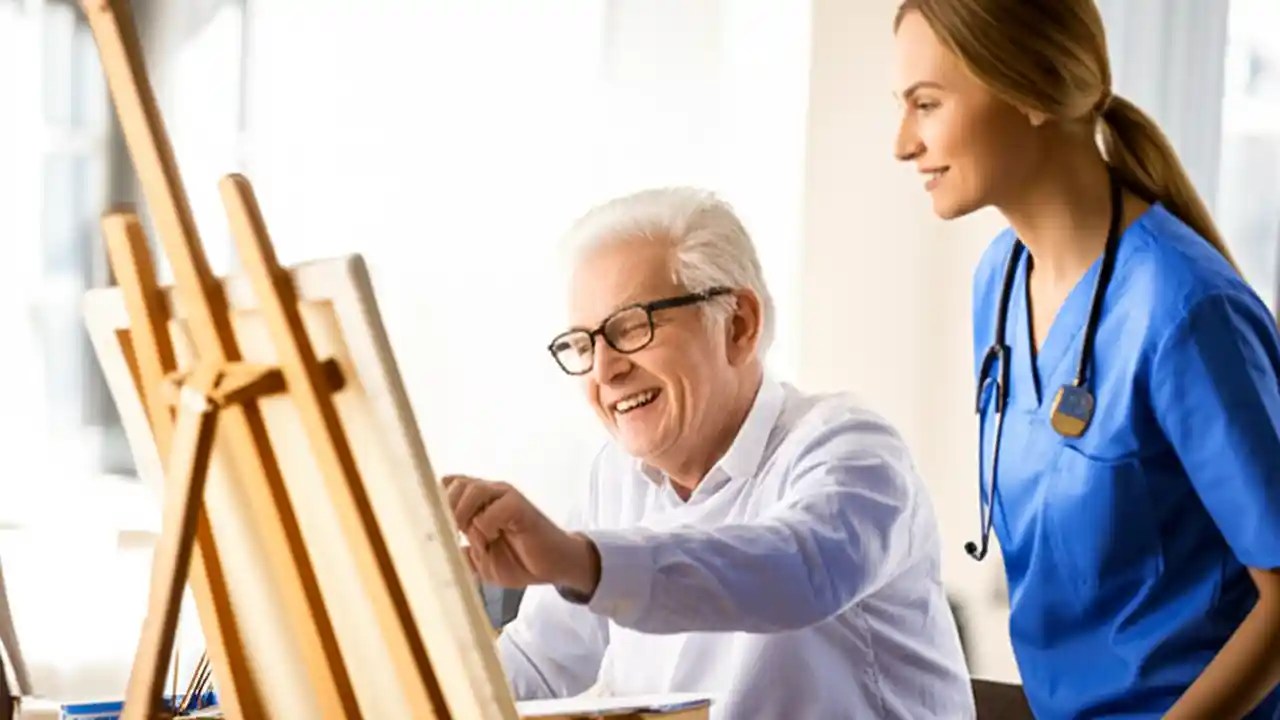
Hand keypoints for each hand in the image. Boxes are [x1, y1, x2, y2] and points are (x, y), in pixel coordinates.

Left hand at [442, 475, 599, 594]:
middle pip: (455, 484)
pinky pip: (495, 507)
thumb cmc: (518, 562)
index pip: (447, 486)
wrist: (552, 568)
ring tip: (468, 536)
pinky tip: (491, 538)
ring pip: (472, 489)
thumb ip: (461, 554)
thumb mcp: (480, 564)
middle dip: (446, 510)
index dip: (435, 502)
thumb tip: (435, 551)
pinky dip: (486, 525)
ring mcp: (505, 497)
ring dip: (464, 515)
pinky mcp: (520, 506)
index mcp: (476, 504)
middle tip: (451, 534)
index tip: (431, 527)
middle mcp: (489, 494)